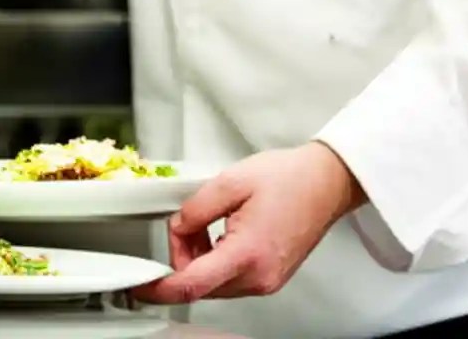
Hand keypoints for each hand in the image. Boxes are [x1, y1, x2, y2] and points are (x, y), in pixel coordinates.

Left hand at [133, 142, 365, 303]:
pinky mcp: (270, 278)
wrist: (326, 182)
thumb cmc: (289, 179)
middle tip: (185, 225)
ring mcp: (266, 281)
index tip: (140, 287)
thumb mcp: (229, 183)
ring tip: (208, 224)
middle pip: (200, 284)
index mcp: (247, 254)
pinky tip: (221, 235)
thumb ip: (194, 210)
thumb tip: (176, 229)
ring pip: (213, 283)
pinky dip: (215, 262)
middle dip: (181, 258)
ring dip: (198, 259)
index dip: (160, 289)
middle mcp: (259, 277)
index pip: (192, 284)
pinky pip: (229, 279)